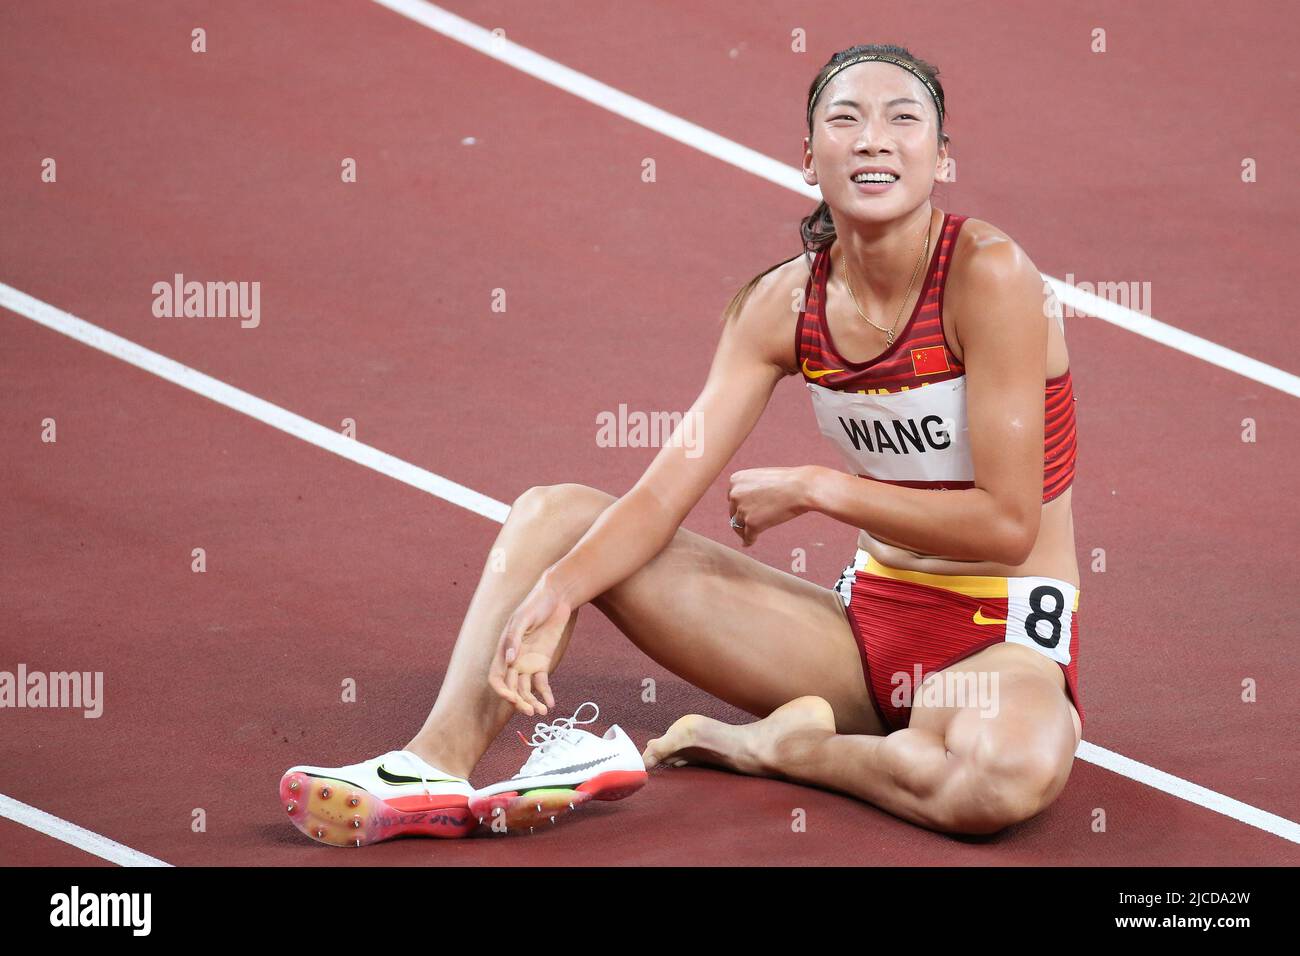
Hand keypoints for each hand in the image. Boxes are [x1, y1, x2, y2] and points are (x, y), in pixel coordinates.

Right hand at [488, 576, 571, 716]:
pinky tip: (550, 703)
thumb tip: (509, 660)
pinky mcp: (542, 663)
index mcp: (503, 651)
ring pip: (526, 689)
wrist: (556, 598)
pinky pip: (542, 683)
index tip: (512, 698)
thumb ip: (514, 638)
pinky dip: (545, 694)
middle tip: (530, 712)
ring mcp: (528, 663)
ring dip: (532, 702)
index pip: (496, 677)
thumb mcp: (523, 618)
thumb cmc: (535, 604)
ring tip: (542, 712)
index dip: (501, 690)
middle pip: (512, 688)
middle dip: (519, 702)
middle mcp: (513, 661)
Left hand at [727, 466, 815, 546]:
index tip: (746, 512)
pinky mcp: (752, 523)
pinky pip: (748, 537)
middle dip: (740, 519)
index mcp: (736, 480)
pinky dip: (748, 541)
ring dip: (744, 531)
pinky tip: (749, 543)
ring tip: (750, 535)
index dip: (739, 506)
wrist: (802, 487)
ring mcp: (742, 509)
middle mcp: (735, 494)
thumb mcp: (763, 478)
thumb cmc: (789, 481)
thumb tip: (746, 507)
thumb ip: (751, 489)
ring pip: (739, 526)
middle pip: (733, 512)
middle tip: (747, 526)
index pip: (732, 498)